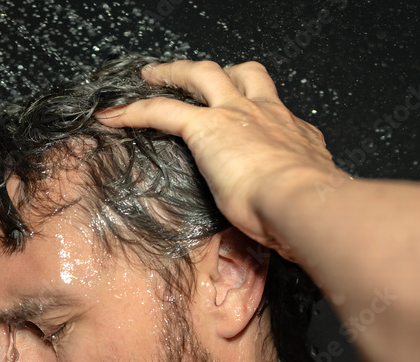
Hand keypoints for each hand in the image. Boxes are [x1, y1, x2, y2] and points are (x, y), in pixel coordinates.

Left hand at [95, 60, 342, 257]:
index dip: (259, 110)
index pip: (274, 111)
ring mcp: (237, 115)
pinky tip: (114, 116)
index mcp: (294, 135)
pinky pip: (162, 110)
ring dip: (174, 73)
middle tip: (197, 77)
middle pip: (243, 75)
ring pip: (202, 75)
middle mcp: (268, 115)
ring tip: (151, 77)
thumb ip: (288, 205)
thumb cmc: (305, 212)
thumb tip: (281, 229)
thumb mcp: (301, 204)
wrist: (302, 202)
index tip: (250, 120)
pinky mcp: (206, 127)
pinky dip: (135, 111)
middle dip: (220, 73)